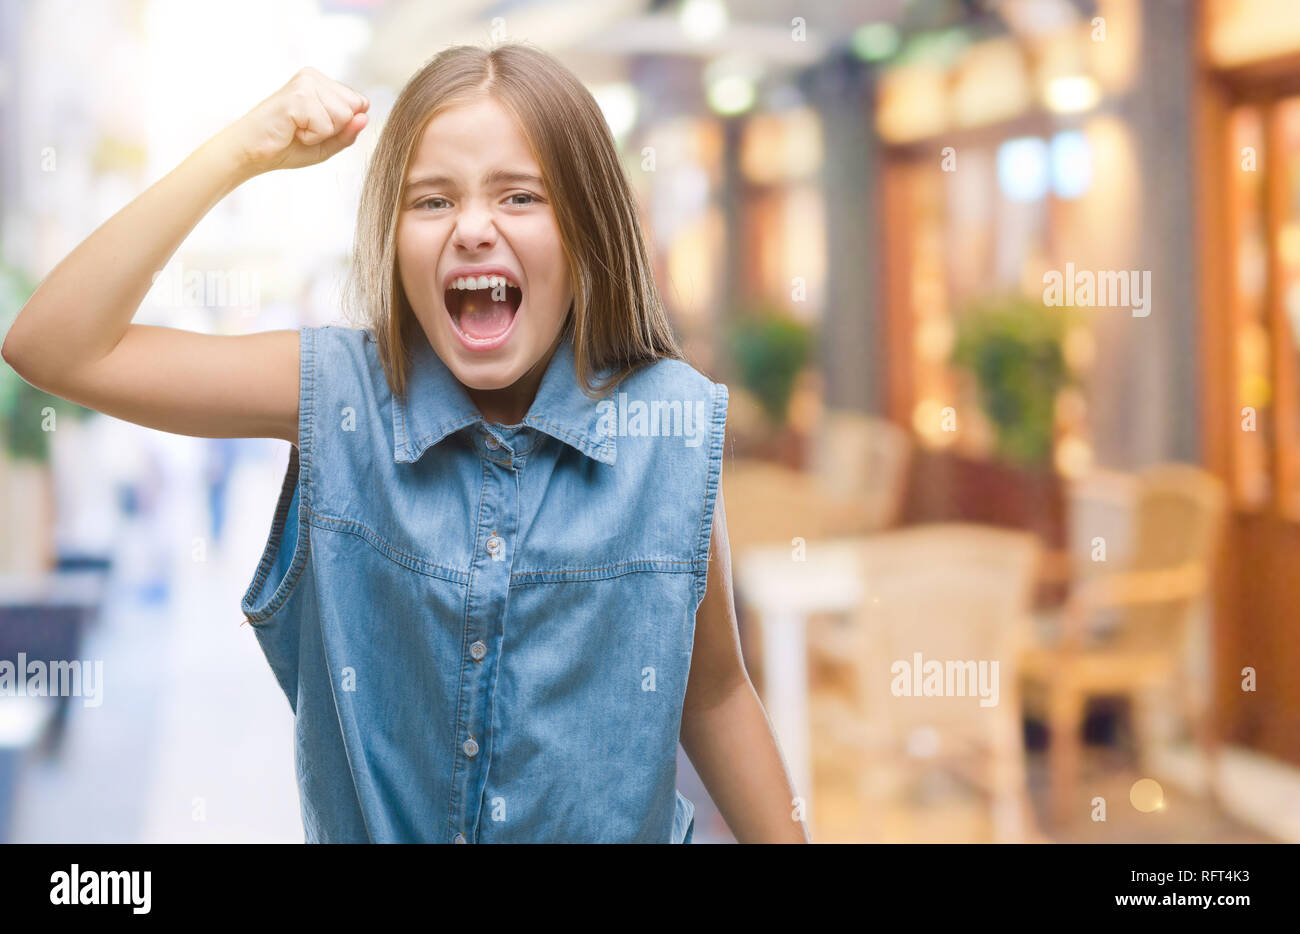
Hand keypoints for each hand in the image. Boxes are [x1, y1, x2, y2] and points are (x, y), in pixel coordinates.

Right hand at [218, 67, 368, 175]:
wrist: (251, 152)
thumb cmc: (286, 146)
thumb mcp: (327, 144)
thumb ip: (349, 132)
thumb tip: (365, 116)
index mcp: (322, 82)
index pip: (360, 104)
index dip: (342, 126)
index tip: (314, 127)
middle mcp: (314, 76)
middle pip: (354, 110)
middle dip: (333, 129)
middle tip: (304, 129)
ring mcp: (305, 83)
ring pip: (343, 117)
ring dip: (321, 133)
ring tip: (297, 129)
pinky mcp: (297, 96)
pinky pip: (326, 126)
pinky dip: (311, 137)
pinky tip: (291, 130)